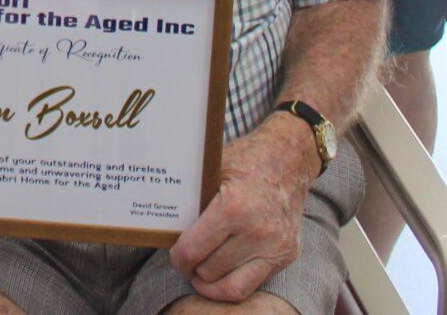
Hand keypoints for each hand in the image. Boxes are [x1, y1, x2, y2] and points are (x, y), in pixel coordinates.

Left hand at [168, 117, 318, 301]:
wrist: (289, 160)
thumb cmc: (244, 161)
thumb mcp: (211, 171)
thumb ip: (189, 199)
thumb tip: (158, 221)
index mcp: (234, 207)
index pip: (193, 250)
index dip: (177, 257)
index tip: (174, 253)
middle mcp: (258, 232)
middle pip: (209, 271)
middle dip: (192, 268)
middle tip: (185, 259)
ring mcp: (276, 247)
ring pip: (231, 287)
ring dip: (211, 280)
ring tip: (199, 268)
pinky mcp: (287, 256)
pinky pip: (253, 285)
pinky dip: (232, 285)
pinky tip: (220, 274)